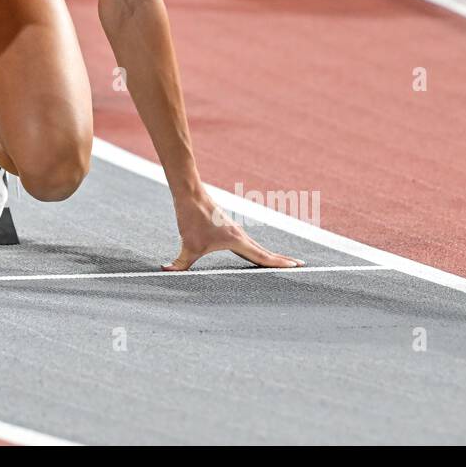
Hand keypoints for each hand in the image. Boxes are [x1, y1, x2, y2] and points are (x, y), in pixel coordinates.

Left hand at [163, 189, 304, 270]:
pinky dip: (257, 250)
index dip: (278, 263)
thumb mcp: (187, 245)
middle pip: (265, 252)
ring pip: (257, 247)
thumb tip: (165, 272)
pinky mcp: (228, 230)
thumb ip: (180, 263)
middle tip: (301, 267)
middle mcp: (241, 237)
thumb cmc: (191, 218)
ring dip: (270, 256)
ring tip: (285, 263)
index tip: (296, 266)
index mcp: (237, 241)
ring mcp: (236, 232)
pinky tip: (255, 254)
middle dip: (282, 260)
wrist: (190, 194)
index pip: (262, 256)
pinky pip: (248, 244)